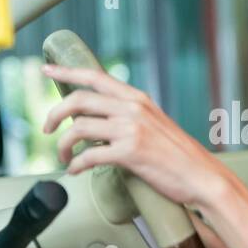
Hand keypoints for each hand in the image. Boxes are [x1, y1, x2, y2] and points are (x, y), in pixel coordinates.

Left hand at [40, 62, 247, 247]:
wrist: (202, 176)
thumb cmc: (179, 155)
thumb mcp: (155, 123)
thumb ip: (130, 116)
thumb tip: (100, 120)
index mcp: (137, 98)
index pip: (94, 76)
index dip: (66, 73)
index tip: (46, 71)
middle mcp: (133, 108)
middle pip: (79, 99)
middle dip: (54, 114)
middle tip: (46, 129)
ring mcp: (131, 129)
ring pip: (79, 127)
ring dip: (62, 144)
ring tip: (63, 156)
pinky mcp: (131, 153)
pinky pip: (90, 156)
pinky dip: (76, 165)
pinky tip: (75, 170)